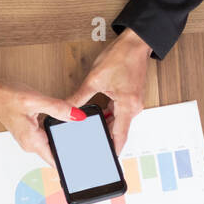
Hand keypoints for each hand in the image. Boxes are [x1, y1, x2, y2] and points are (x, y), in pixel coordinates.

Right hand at [0, 75, 82, 163]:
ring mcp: (31, 139)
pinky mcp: (32, 132)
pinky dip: (57, 129)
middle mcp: (31, 144)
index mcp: (32, 142)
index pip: (55, 161)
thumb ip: (57, 108)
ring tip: (79, 130)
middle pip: (57, 151)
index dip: (69, 164)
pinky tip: (65, 122)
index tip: (83, 164)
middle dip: (71, 147)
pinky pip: (49, 134)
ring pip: (54, 141)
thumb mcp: (34, 100)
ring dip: (65, 137)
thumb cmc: (6, 97)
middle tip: (88, 140)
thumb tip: (77, 116)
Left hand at [66, 28, 152, 154]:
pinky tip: (97, 117)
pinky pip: (119, 113)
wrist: (136, 42)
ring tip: (91, 134)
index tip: (105, 162)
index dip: (112, 150)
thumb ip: (79, 97)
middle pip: (118, 131)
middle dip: (104, 139)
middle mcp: (134, 108)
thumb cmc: (121, 56)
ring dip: (105, 126)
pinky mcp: (131, 98)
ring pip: (118, 122)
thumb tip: (66, 109)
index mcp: (128, 106)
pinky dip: (109, 117)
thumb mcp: (95, 79)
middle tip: (90, 148)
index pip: (120, 137)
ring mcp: (133, 104)